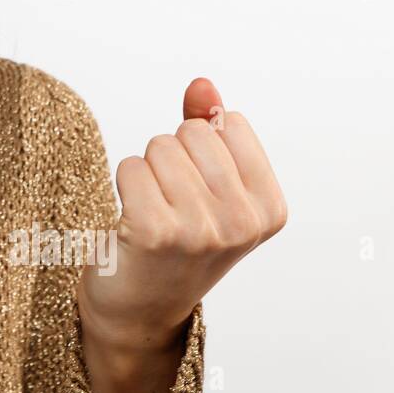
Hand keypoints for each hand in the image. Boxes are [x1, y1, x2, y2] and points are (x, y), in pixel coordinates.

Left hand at [77, 77, 287, 349]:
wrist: (139, 308)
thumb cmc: (175, 240)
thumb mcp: (209, 186)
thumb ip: (209, 128)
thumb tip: (202, 84)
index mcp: (269, 208)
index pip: (229, 123)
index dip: (200, 146)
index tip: (199, 191)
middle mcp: (242, 222)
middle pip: (191, 132)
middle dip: (170, 157)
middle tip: (170, 204)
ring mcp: (200, 229)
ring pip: (158, 146)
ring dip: (145, 173)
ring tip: (151, 213)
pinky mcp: (154, 232)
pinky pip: (130, 167)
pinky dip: (124, 184)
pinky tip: (129, 221)